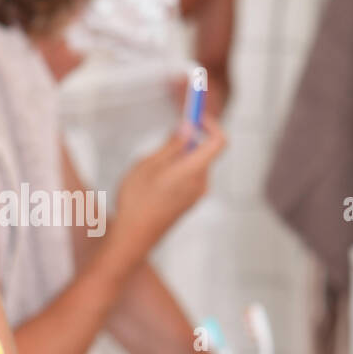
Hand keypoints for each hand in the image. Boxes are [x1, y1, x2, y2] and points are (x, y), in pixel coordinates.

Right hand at [110, 114, 225, 266]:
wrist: (133, 237)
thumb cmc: (136, 200)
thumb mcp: (148, 164)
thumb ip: (171, 145)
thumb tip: (188, 127)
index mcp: (193, 171)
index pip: (219, 141)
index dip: (210, 124)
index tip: (194, 116)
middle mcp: (201, 183)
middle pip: (205, 151)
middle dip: (190, 139)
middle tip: (167, 134)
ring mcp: (196, 195)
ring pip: (195, 164)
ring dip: (179, 156)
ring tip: (151, 166)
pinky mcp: (189, 202)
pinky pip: (189, 177)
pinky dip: (178, 169)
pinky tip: (153, 180)